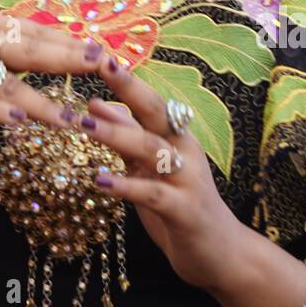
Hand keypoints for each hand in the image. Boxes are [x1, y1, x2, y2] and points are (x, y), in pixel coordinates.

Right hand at [0, 11, 115, 142]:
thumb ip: (9, 49)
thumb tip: (58, 50)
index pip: (37, 31)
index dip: (73, 43)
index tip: (109, 54)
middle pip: (30, 48)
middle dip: (71, 59)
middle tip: (106, 69)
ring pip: (8, 82)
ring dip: (44, 103)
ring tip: (75, 120)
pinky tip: (19, 123)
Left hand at [72, 55, 249, 295]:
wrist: (222, 254)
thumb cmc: (181, 205)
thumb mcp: (150, 167)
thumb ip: (127, 136)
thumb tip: (96, 103)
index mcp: (176, 136)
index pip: (148, 99)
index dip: (124, 77)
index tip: (97, 52)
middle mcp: (185, 149)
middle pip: (155, 111)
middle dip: (127, 86)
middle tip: (99, 65)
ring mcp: (188, 178)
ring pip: (150, 148)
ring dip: (115, 134)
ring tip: (83, 124)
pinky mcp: (185, 209)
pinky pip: (154, 193)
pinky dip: (126, 186)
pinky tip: (100, 180)